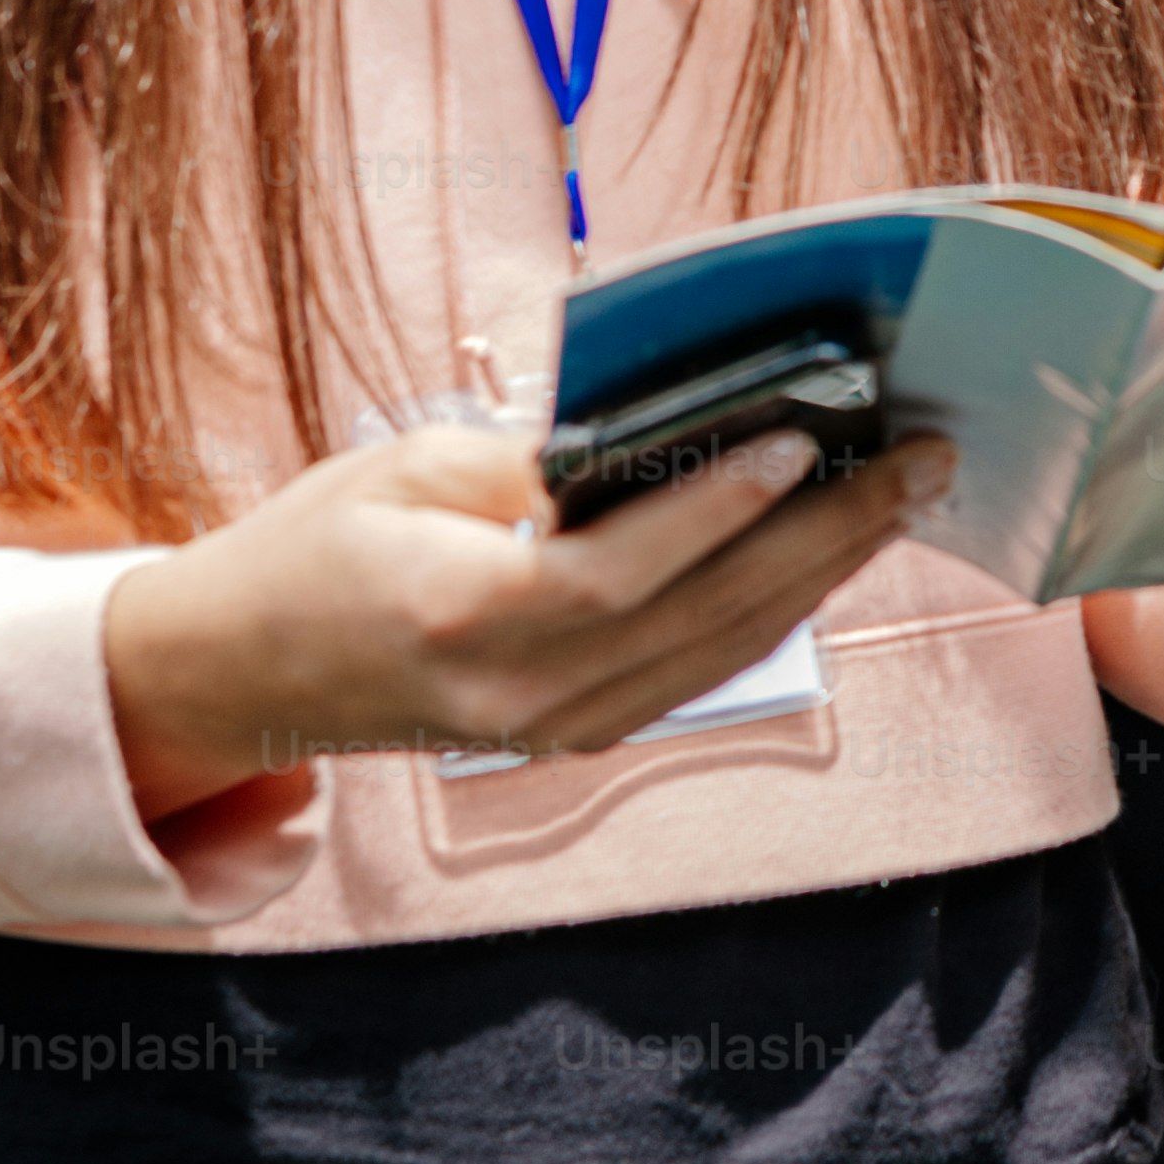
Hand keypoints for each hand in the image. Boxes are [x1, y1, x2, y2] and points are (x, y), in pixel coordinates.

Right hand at [96, 419, 945, 809]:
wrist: (244, 671)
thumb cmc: (316, 546)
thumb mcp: (407, 467)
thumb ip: (534, 462)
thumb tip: (664, 430)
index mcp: (461, 618)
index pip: (618, 571)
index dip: (718, 510)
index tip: (803, 443)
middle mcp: (518, 697)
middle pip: (704, 616)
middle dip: (828, 534)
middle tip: (919, 458)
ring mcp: (552, 731)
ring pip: (722, 651)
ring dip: (824, 570)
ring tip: (903, 493)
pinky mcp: (574, 733)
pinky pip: (699, 672)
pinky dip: (773, 609)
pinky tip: (830, 550)